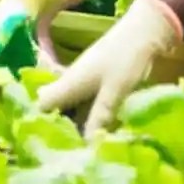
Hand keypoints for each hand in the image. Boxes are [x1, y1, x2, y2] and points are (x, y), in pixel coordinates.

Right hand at [35, 0, 181, 134]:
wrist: (145, 30)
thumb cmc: (126, 59)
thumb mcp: (114, 93)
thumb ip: (98, 119)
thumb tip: (86, 148)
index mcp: (68, 83)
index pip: (41, 106)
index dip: (38, 125)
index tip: (43, 147)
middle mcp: (70, 82)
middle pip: (54, 108)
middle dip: (57, 128)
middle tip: (64, 152)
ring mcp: (84, 80)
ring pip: (70, 106)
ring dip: (73, 124)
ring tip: (78, 147)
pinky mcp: (97, 81)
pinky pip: (84, 102)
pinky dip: (86, 116)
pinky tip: (96, 129)